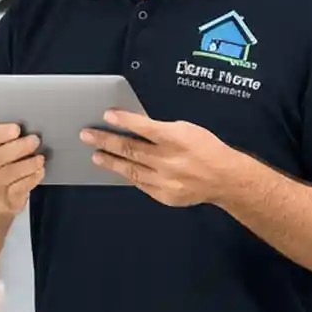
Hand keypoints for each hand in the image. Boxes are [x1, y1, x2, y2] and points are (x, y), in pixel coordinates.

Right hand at [0, 123, 45, 215]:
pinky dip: (32, 179)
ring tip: (40, 159)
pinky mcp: (8, 199)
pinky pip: (20, 188)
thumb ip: (11, 141)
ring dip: (27, 165)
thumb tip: (32, 129)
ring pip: (9, 173)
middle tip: (35, 140)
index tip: (16, 129)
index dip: (1, 133)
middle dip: (18, 147)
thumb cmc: (0, 169)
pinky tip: (40, 171)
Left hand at [80, 110, 239, 206]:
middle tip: (87, 135)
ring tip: (96, 154)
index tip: (107, 115)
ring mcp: (165, 180)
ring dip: (111, 161)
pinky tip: (118, 168)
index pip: (144, 128)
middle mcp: (169, 160)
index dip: (124, 121)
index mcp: (176, 139)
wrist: (224, 179)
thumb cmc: (206, 148)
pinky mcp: (164, 195)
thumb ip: (161, 130)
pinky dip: (128, 175)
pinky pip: (140, 183)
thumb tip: (134, 127)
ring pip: (131, 169)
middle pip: (130, 149)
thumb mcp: (187, 129)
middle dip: (106, 140)